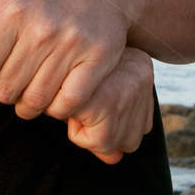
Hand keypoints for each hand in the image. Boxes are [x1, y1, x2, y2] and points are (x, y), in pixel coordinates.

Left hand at [0, 0, 129, 122]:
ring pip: (37, 100)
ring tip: (31, 93)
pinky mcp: (99, 57)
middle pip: (6, 90)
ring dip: (30, 105)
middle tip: (12, 85)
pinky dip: (59, 108)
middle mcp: (42, 27)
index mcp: (13, 10)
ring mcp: (72, 43)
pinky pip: (69, 101)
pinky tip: (56, 97)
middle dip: (4, 94)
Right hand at [61, 45, 154, 164]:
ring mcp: (128, 88)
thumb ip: (111, 124)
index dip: (113, 128)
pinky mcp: (106, 100)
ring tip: (74, 106)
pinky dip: (77, 133)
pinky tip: (71, 109)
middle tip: (82, 108)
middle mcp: (141, 76)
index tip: (93, 107)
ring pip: (111, 142)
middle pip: (131, 140)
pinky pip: (93, 140)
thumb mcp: (95, 88)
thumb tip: (115, 159)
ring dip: (86, 130)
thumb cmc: (66, 63)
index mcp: (142, 68)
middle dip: (103, 133)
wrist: (51, 34)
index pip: (142, 127)